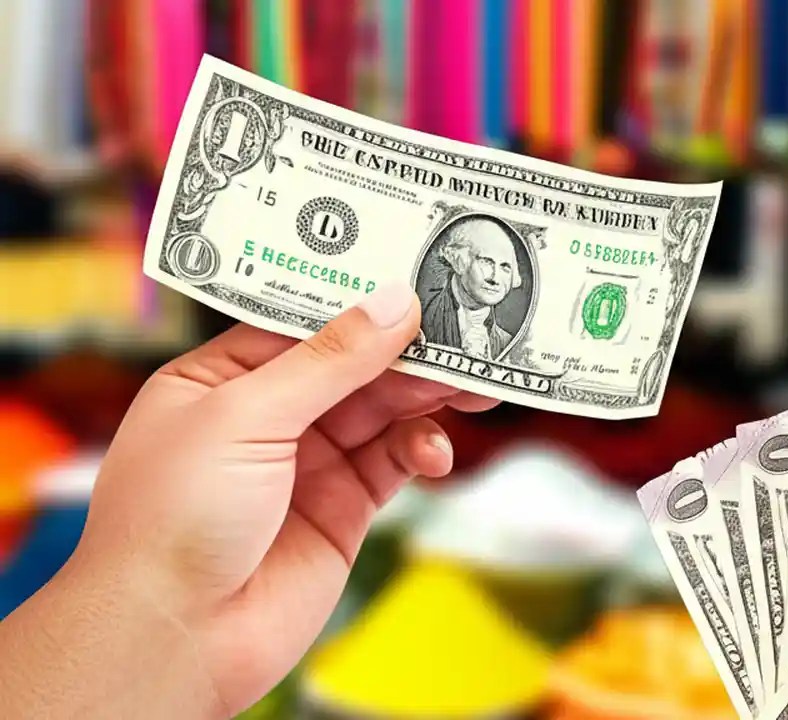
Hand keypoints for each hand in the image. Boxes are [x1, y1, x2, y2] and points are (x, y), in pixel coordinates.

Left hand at [0, 284, 496, 717]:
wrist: (174, 637)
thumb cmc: (172, 520)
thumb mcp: (245, 416)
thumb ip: (329, 360)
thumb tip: (396, 302)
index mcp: (220, 377)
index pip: (303, 320)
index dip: (362, 298)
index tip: (422, 276)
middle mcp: (266, 415)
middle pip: (354, 364)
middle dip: (410, 350)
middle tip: (472, 334)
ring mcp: (307, 462)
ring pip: (383, 410)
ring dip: (427, 396)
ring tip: (474, 389)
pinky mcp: (343, 508)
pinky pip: (395, 461)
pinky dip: (421, 449)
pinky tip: (434, 451)